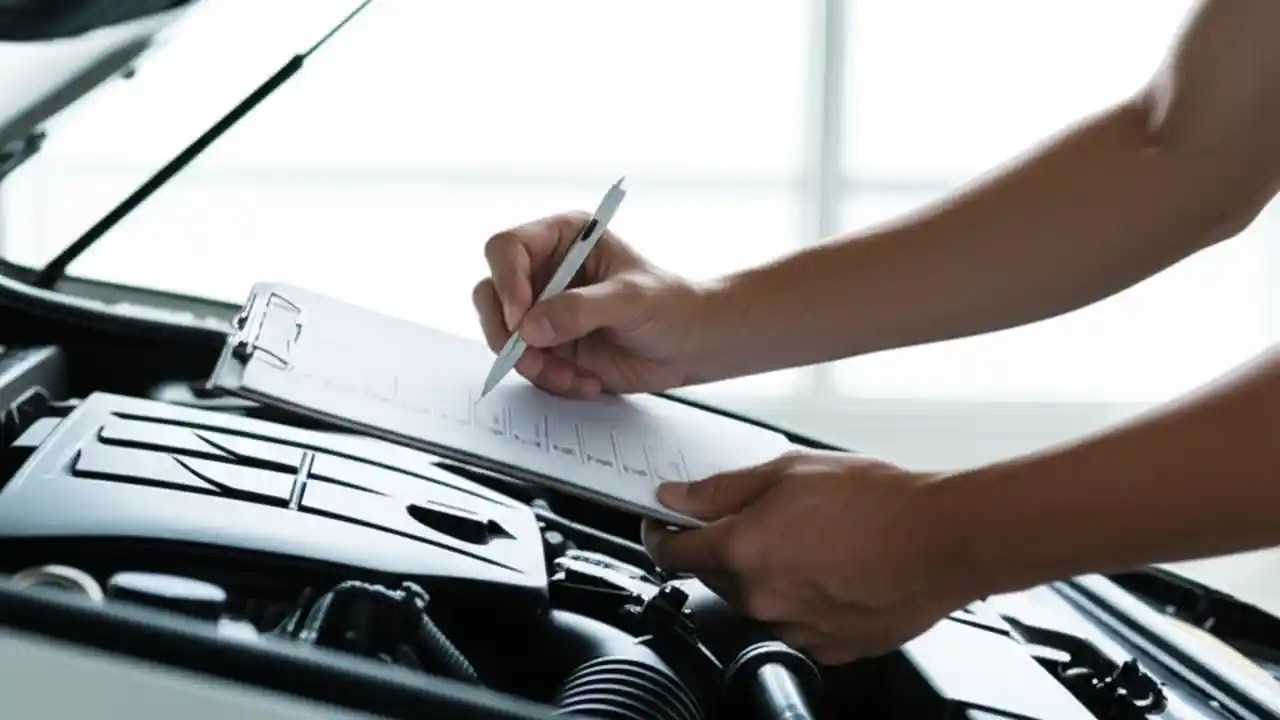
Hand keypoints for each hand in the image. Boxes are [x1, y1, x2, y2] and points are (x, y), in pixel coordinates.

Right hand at [473, 212, 712, 397]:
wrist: (692, 345)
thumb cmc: (672, 306)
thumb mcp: (631, 300)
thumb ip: (580, 309)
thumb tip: (531, 326)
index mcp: (564, 238)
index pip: (507, 248)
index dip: (507, 282)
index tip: (521, 317)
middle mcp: (546, 271)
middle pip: (490, 292)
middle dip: (506, 331)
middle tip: (530, 355)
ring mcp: (543, 311)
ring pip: (502, 334)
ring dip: (529, 362)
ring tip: (569, 374)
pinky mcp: (549, 345)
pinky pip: (525, 365)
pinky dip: (549, 379)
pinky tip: (586, 381)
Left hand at [642, 451, 979, 664]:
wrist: (944, 540)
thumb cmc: (879, 501)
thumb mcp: (789, 470)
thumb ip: (722, 489)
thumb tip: (677, 498)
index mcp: (742, 550)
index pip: (671, 552)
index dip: (660, 534)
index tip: (661, 524)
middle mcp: (761, 597)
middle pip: (713, 576)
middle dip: (721, 547)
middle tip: (757, 518)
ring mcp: (794, 627)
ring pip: (754, 600)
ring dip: (764, 574)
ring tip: (809, 540)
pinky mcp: (827, 647)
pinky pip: (794, 622)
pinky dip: (799, 599)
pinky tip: (829, 569)